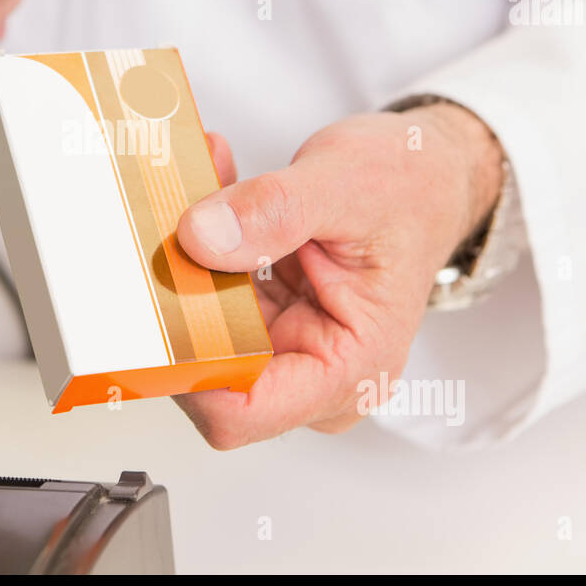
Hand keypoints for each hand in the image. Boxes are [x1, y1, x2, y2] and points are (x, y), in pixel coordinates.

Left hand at [175, 105, 504, 448]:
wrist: (425, 172)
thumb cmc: (409, 189)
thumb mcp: (346, 185)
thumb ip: (274, 211)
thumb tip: (201, 238)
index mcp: (350, 366)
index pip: (244, 413)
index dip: (191, 375)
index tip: (160, 312)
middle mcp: (316, 368)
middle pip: (213, 375)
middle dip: (182, 307)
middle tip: (164, 234)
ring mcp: (287, 343)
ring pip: (202, 331)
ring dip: (188, 264)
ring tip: (193, 194)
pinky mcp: (265, 316)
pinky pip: (210, 294)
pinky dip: (203, 244)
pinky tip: (212, 190)